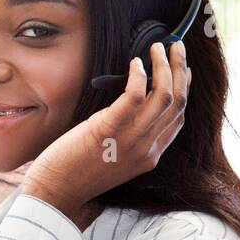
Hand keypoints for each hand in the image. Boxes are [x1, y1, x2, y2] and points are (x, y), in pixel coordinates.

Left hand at [23, 41, 189, 228]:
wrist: (55, 193)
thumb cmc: (74, 173)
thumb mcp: (112, 157)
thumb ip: (127, 137)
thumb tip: (129, 105)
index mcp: (149, 156)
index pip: (178, 118)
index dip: (184, 89)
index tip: (182, 70)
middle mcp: (147, 148)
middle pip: (177, 103)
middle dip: (181, 70)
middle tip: (176, 47)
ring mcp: (131, 140)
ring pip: (164, 95)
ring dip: (165, 66)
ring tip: (158, 47)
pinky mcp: (109, 130)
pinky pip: (136, 96)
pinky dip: (139, 75)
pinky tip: (135, 62)